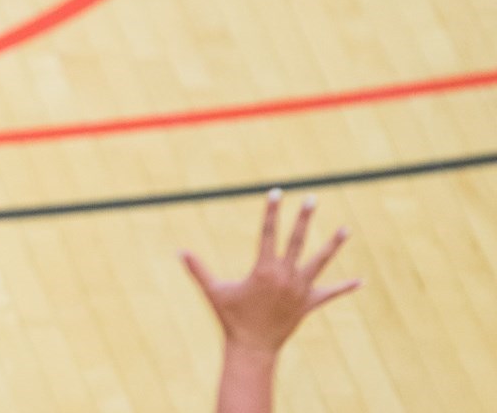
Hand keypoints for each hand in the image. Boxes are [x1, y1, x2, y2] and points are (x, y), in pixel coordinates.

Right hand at [182, 189, 362, 353]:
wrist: (253, 347)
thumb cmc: (231, 317)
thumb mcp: (213, 291)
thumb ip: (197, 269)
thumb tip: (179, 251)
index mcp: (264, 269)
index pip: (268, 232)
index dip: (271, 211)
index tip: (275, 192)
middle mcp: (285, 276)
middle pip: (297, 241)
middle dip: (304, 218)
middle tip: (312, 198)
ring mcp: (300, 290)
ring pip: (320, 262)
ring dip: (333, 245)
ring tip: (346, 228)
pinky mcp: (309, 304)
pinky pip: (329, 293)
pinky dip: (345, 287)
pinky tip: (360, 281)